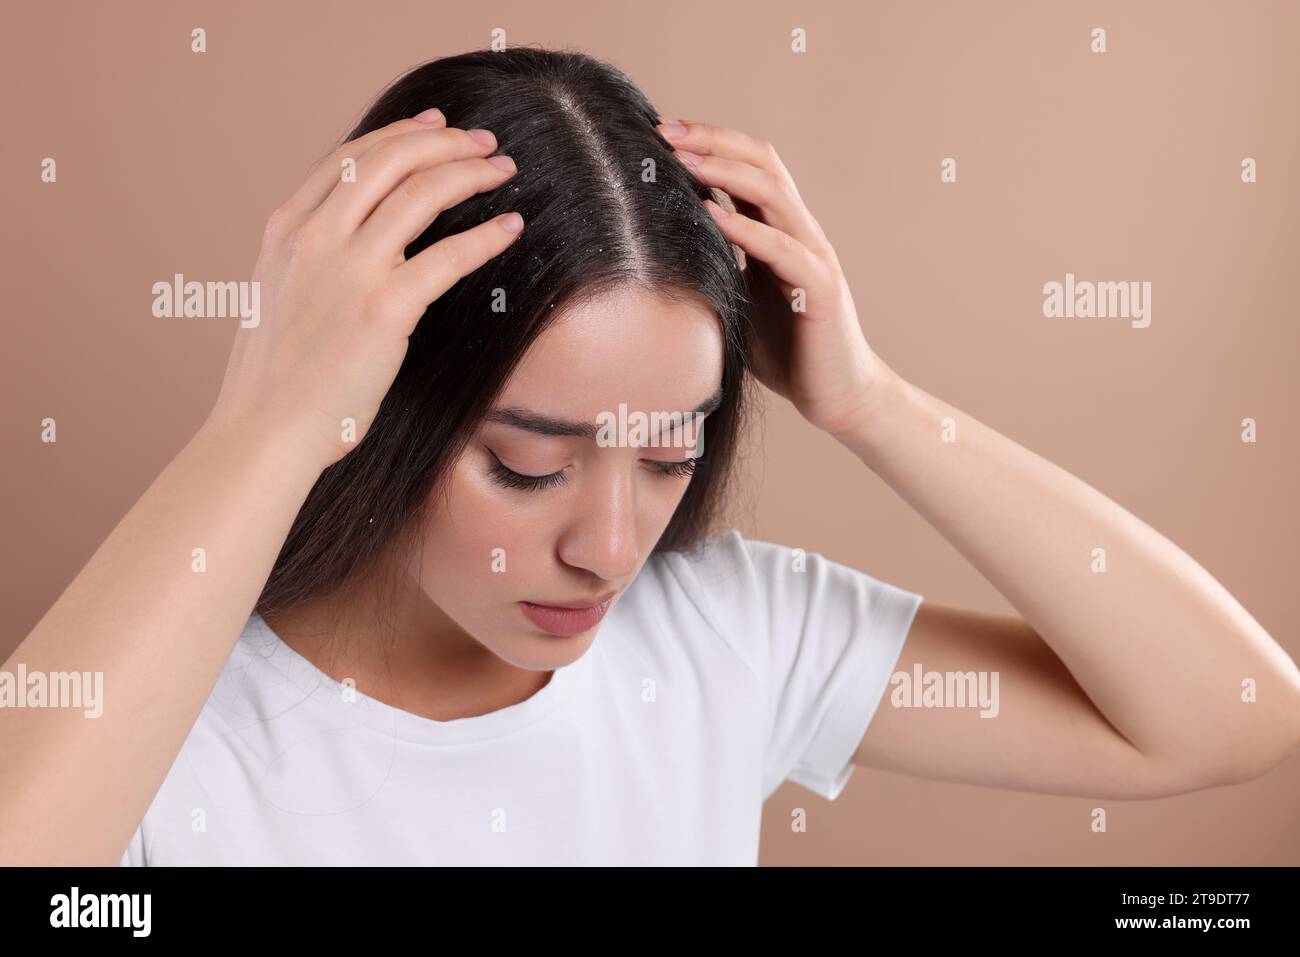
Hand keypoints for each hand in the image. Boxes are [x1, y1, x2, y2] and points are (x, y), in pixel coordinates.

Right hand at [205, 111, 523, 471]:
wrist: (265, 430)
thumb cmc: (277, 380)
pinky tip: (511, 226)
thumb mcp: (280, 297)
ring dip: (471, 173)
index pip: (348, 159)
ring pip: (421, 193)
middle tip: (484, 142)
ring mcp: (348, 269)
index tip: (437, 125)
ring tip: (503, 170)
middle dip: (444, 142)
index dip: (399, 134)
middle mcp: (314, 237)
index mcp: (285, 230)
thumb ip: (314, 261)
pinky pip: (449, 255)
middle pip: (389, 160)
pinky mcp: (384, 307)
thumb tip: (360, 245)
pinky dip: (487, 234)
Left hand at [657, 117, 893, 437]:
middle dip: (712, 141)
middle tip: (664, 130)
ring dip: (724, 172)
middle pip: (762, 164)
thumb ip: (714, 268)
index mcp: (780, 231)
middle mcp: (800, 233)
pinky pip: (781, 249)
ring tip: (683, 160)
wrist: (836, 395)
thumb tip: (658, 250)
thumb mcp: (738, 299)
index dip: (709, 143)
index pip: (748, 167)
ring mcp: (814, 256)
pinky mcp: (820, 288)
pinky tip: (710, 216)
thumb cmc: (786, 352)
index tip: (660, 132)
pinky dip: (745, 229)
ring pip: (773, 194)